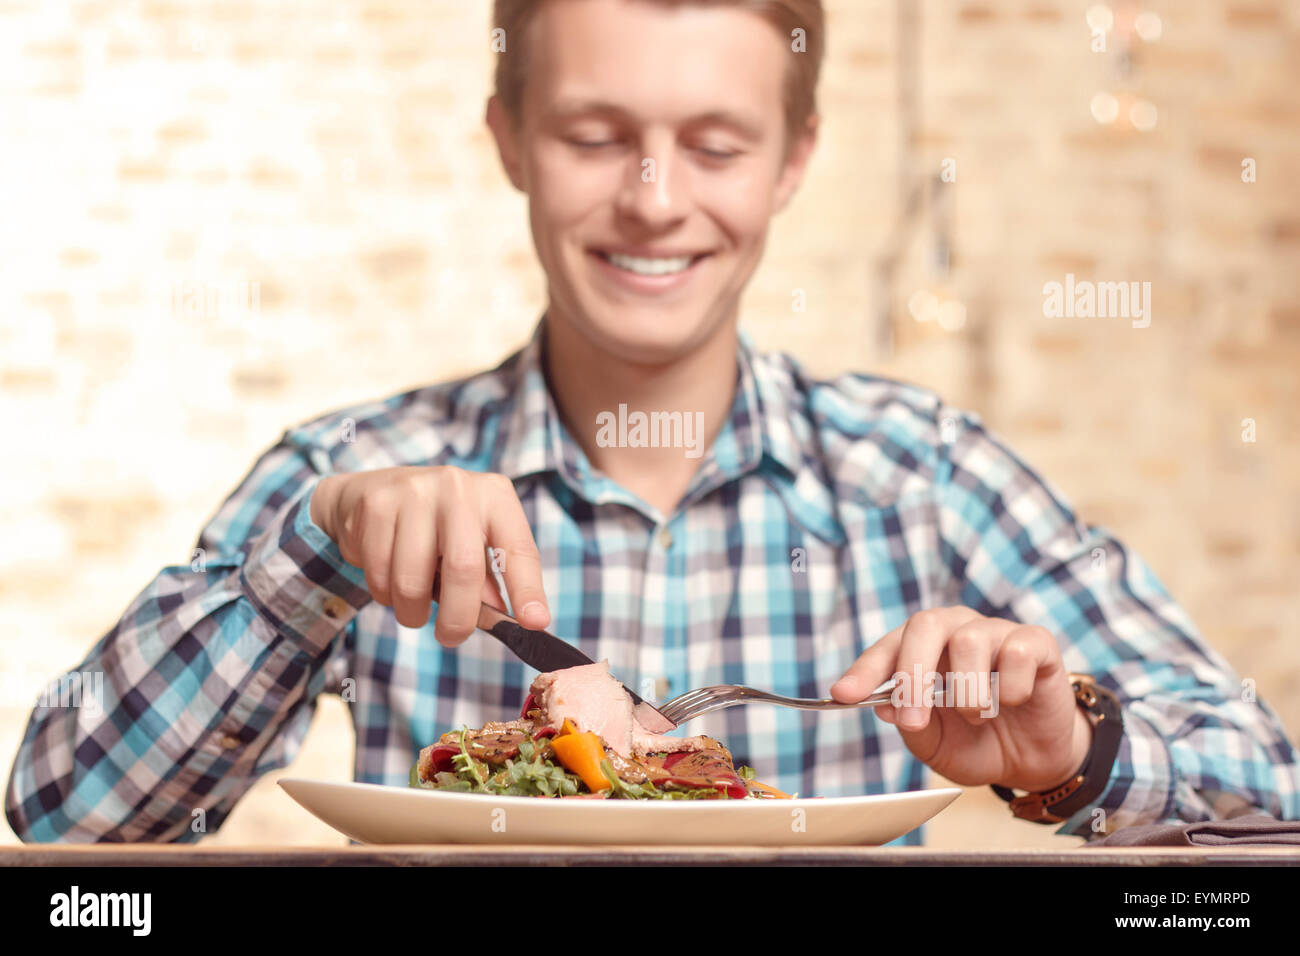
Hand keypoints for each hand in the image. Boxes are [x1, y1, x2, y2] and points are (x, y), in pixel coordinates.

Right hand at [309, 466, 548, 645]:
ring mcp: (414, 493)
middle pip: (463, 569)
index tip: (534, 622)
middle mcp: (458, 488)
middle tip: (451, 637)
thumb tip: (504, 622)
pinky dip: (384, 596)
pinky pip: (380, 575)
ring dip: (412, 612)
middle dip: (457, 618)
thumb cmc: (434, 526)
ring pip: (413, 581)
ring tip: (412, 608)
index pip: (518, 549)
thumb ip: (488, 581)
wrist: (370, 491)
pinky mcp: (377, 506)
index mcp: (494, 497)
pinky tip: (389, 582)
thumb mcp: (472, 543)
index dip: (528, 589)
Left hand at [829, 606, 1092, 792]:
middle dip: (913, 673)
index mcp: (923, 650)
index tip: (843, 696)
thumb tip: (884, 705)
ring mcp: (996, 632)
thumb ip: (910, 723)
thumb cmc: (977, 744)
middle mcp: (956, 631)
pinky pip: (1017, 652)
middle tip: (914, 719)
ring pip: (970, 640)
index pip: (887, 649)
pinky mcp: (1036, 642)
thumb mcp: (934, 744)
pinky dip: (1010, 688)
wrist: (1033, 761)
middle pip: (925, 624)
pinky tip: (1013, 702)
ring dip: (968, 692)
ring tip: (977, 717)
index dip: (864, 671)